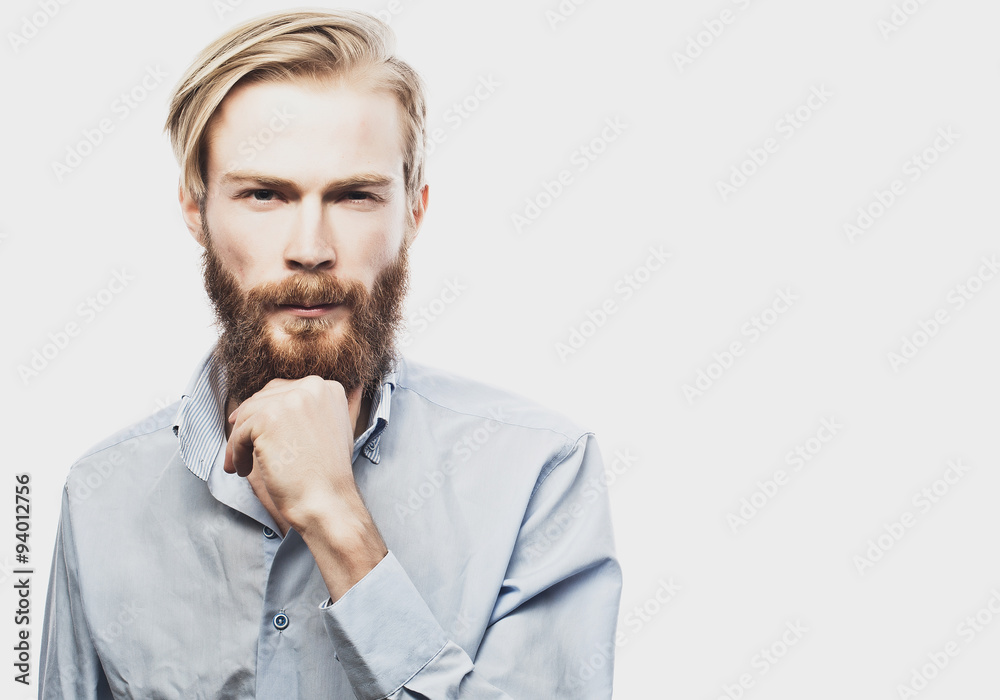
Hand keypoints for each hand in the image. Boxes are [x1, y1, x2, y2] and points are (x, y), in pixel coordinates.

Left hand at [224, 375, 362, 534]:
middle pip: (262, 399)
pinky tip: (244, 471)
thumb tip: (349, 390)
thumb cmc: (327, 476)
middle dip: (248, 424)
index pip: (283, 391)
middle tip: (239, 448)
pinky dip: (236, 453)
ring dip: (239, 442)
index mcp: (327, 389)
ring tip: (241, 464)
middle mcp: (313, 387)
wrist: (326, 502)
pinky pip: (239, 433)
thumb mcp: (338, 431)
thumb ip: (330, 408)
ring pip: (247, 415)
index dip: (265, 412)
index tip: (254, 430)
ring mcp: (290, 400)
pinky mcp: (268, 418)